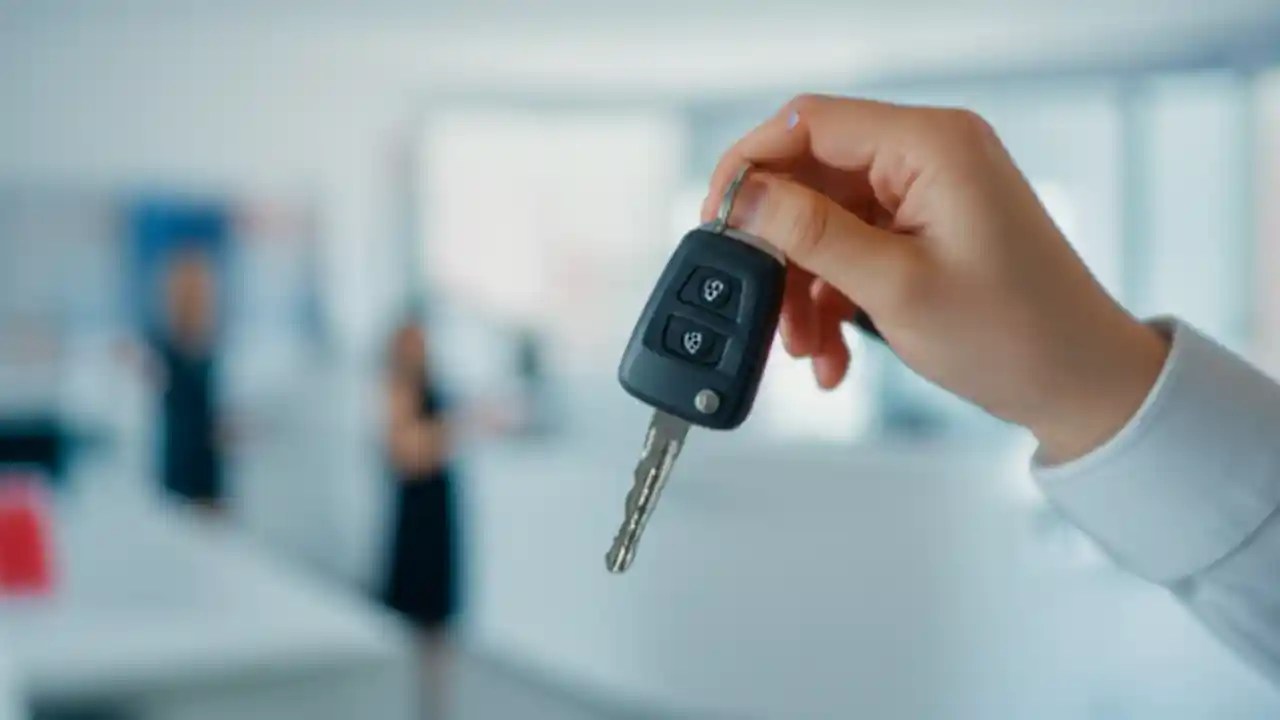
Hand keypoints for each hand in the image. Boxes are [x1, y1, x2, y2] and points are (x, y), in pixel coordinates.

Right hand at [703, 95, 1168, 461]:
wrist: (1081, 384)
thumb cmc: (1016, 335)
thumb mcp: (896, 287)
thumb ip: (811, 234)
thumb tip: (743, 198)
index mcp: (931, 144)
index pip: (808, 123)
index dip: (751, 167)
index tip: (717, 221)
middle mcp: (928, 155)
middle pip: (811, 177)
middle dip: (779, 249)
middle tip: (759, 303)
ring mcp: (926, 192)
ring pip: (824, 221)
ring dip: (803, 288)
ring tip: (804, 348)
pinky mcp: (925, 228)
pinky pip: (852, 248)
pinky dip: (831, 298)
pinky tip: (830, 352)